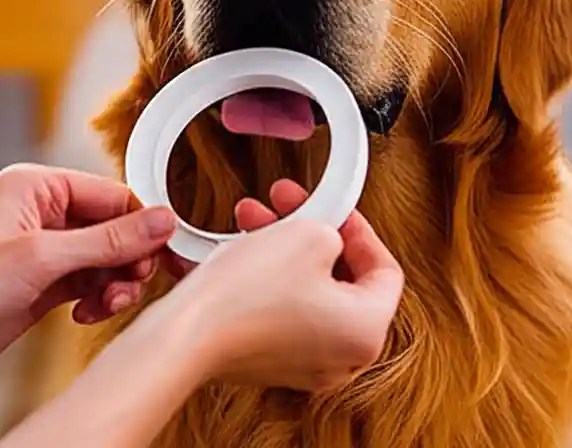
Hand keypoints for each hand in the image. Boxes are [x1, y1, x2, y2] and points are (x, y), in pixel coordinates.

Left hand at [0, 164, 175, 387]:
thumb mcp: (41, 259)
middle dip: (128, 260)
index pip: (112, 195)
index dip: (144, 226)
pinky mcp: (45, 282)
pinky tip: (86, 314)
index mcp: (36, 186)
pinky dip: (99, 299)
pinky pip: (92, 283)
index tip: (170, 255)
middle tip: (129, 287)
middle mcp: (42, 212)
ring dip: (115, 284)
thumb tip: (161, 220)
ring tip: (105, 305)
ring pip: (107, 259)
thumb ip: (107, 240)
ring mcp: (45, 249)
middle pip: (115, 228)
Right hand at [162, 180, 403, 392]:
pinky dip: (268, 281)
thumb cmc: (244, 295)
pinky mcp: (270, 363)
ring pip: (308, 294)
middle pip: (344, 281)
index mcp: (366, 329)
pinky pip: (282, 313)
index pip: (385, 270)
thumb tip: (329, 235)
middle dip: (312, 234)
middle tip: (291, 206)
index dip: (359, 229)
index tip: (337, 209)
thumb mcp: (307, 235)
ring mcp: (306, 365)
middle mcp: (344, 356)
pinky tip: (243, 251)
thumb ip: (333, 230)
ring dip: (285, 251)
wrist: (186, 335)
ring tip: (255, 220)